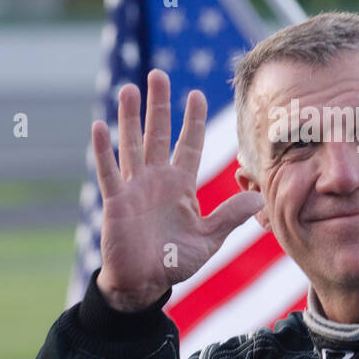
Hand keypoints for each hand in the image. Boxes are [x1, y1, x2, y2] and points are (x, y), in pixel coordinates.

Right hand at [91, 70, 263, 311]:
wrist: (144, 283)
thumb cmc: (175, 261)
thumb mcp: (209, 238)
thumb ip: (229, 216)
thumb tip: (258, 196)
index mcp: (180, 185)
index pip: (187, 144)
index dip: (192, 120)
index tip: (196, 94)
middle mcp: (156, 179)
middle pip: (157, 134)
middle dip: (159, 105)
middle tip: (159, 74)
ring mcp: (134, 187)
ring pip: (131, 144)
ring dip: (130, 117)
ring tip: (130, 88)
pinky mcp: (115, 201)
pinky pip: (109, 171)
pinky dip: (104, 150)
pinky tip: (100, 126)